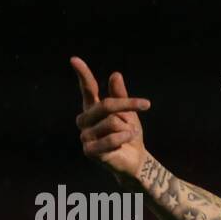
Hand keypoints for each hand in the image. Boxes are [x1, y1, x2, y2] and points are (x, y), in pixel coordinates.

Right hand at [71, 56, 150, 179]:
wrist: (136, 160)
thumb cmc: (130, 135)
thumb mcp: (129, 113)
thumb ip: (121, 95)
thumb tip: (115, 74)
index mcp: (92, 109)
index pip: (87, 89)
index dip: (82, 75)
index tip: (74, 59)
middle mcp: (84, 121)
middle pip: (105, 105)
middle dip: (127, 105)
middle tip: (146, 104)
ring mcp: (85, 136)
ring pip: (112, 122)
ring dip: (127, 128)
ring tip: (129, 134)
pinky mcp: (90, 151)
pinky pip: (112, 139)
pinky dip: (124, 138)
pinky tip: (127, 141)